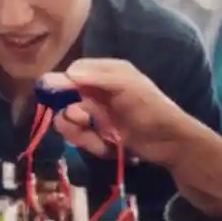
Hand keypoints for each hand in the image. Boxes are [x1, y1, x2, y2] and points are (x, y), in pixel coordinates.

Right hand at [52, 59, 220, 167]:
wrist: (169, 143)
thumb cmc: (151, 108)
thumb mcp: (127, 85)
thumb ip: (97, 77)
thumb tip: (67, 72)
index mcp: (105, 74)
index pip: (73, 72)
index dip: (61, 83)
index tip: (52, 92)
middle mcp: (97, 93)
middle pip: (64, 100)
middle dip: (72, 114)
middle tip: (86, 119)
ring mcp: (96, 116)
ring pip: (68, 123)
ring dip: (80, 133)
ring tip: (99, 139)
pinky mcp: (98, 137)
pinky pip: (81, 139)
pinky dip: (92, 145)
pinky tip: (109, 147)